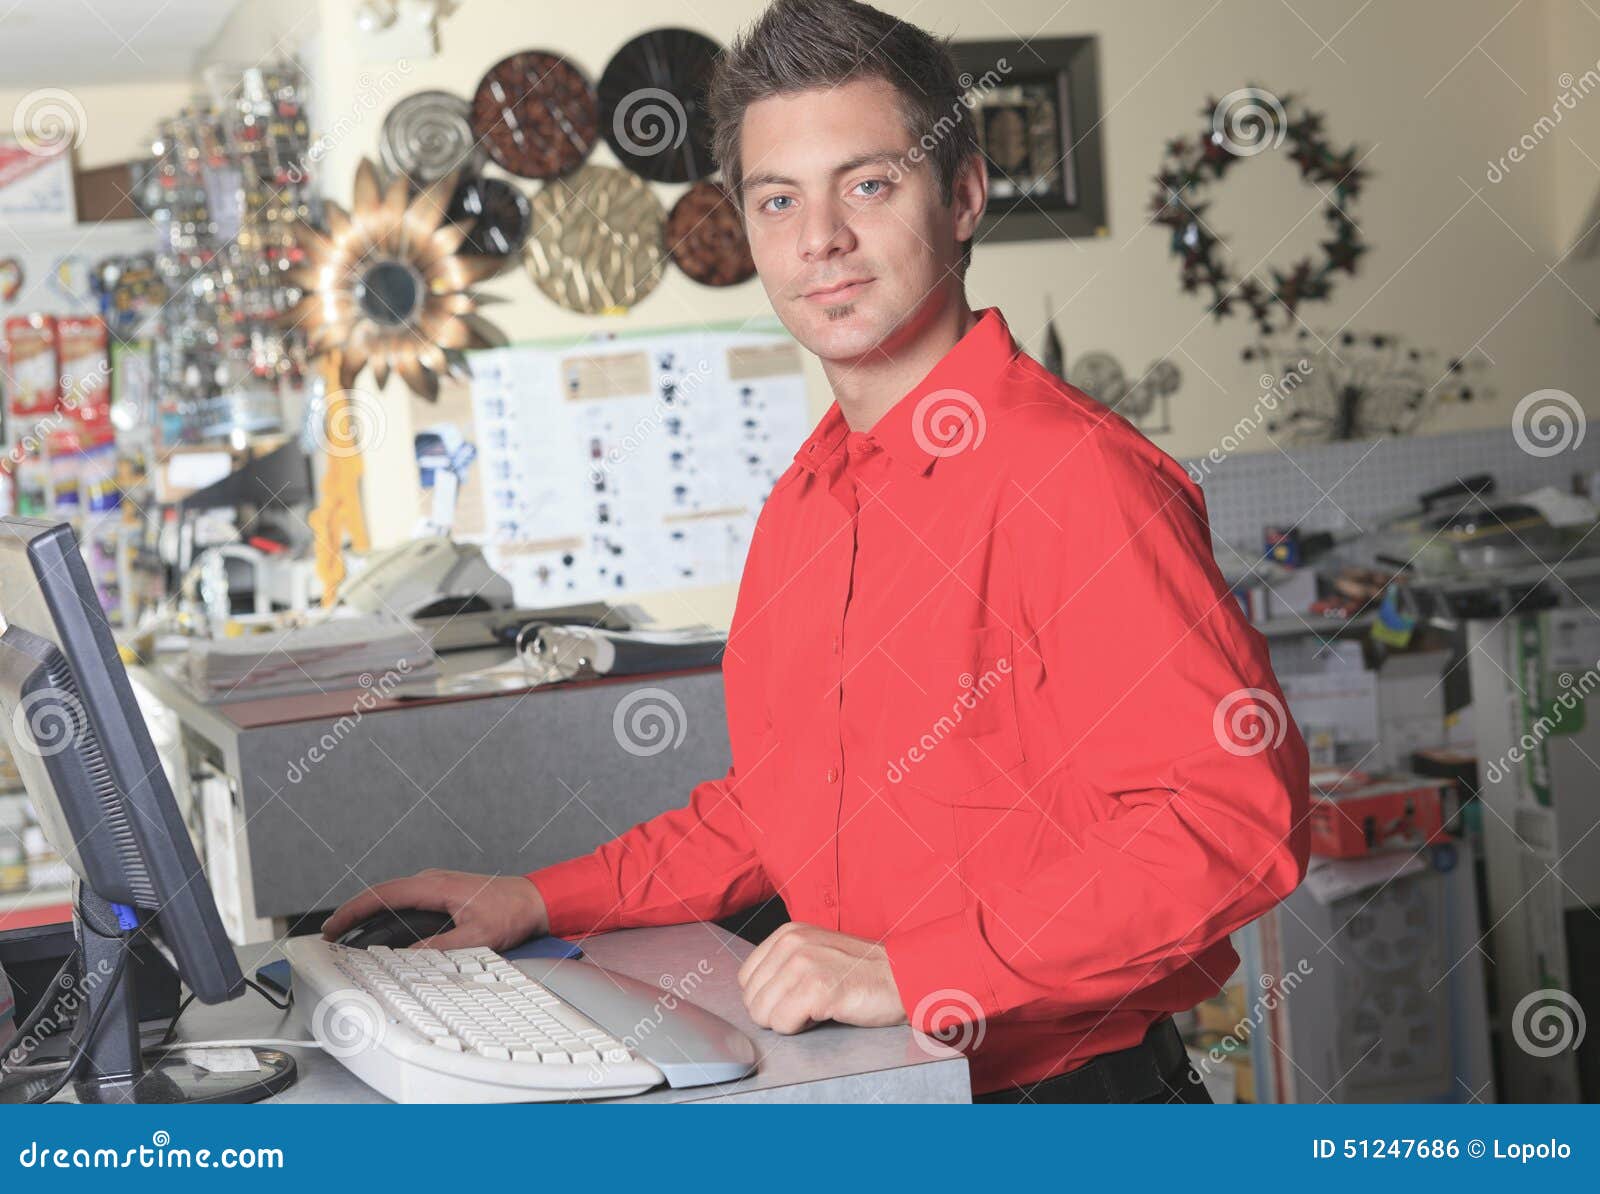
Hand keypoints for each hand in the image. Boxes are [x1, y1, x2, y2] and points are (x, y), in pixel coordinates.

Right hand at [320, 869, 548, 951]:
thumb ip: (444, 948)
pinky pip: (404, 900)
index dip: (353, 910)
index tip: (332, 926)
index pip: (383, 894)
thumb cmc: (512, 912)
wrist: (534, 899)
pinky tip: (379, 929)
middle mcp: (432, 881)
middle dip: (352, 913)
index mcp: (436, 886)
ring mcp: (435, 885)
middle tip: (331, 936)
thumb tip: (411, 958)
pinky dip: (384, 912)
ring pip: (391, 897)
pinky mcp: (440, 892)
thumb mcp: (478, 936)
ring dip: (368, 912)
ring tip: (348, 935)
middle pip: (380, 894)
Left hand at [736, 922, 907, 1034]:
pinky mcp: (817, 989)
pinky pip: (783, 1024)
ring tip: (817, 1008)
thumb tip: (753, 993)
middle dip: (775, 1012)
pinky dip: (800, 1029)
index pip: (746, 979)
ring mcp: (804, 964)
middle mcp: (792, 943)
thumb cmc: (862, 971)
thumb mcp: (816, 952)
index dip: (768, 998)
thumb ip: (783, 964)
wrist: (902, 977)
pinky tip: (824, 1014)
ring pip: (763, 1014)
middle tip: (808, 1005)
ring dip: (789, 1021)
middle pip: (751, 999)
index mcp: (788, 933)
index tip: (795, 997)